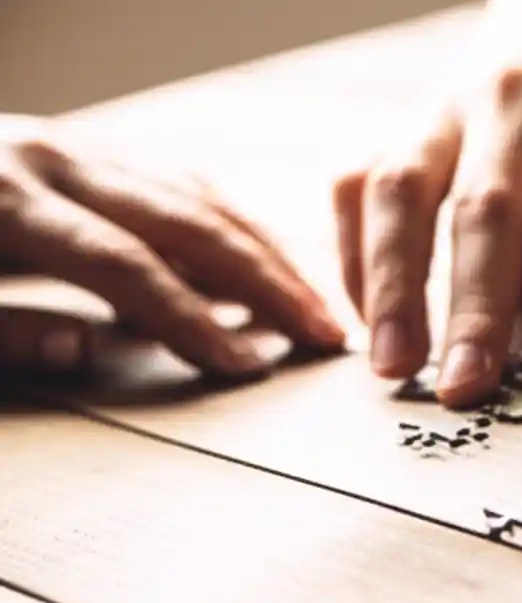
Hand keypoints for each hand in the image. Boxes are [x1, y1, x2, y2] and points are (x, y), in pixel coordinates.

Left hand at [0, 116, 343, 375]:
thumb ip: (5, 330)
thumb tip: (94, 354)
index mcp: (6, 202)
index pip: (125, 266)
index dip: (190, 320)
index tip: (244, 366)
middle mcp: (55, 161)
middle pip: (185, 221)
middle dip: (264, 281)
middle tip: (321, 333)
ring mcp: (78, 147)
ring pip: (197, 193)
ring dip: (265, 251)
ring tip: (314, 303)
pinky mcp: (90, 150)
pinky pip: (181, 180)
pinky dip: (232, 222)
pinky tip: (264, 257)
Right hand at [334, 0, 521, 404]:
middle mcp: (511, 98)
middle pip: (487, 205)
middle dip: (477, 304)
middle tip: (468, 385)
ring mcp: (444, 106)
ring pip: (402, 190)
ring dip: (392, 283)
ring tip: (391, 364)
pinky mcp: (400, 121)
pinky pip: (357, 183)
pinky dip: (356, 254)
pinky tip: (368, 320)